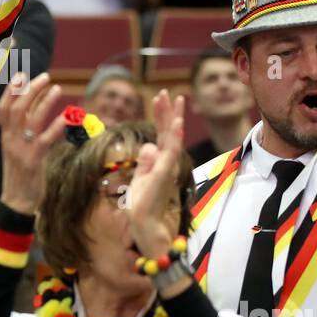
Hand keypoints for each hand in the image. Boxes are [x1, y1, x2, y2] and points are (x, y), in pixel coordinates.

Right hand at [0, 72, 65, 214]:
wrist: (16, 203)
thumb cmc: (21, 175)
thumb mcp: (18, 149)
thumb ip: (24, 130)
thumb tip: (34, 109)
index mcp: (6, 136)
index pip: (4, 108)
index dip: (12, 90)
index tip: (22, 75)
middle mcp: (10, 140)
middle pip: (17, 108)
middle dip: (30, 90)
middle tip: (46, 77)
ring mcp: (20, 150)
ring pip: (30, 119)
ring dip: (44, 102)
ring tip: (57, 88)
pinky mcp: (32, 161)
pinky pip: (44, 139)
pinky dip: (55, 126)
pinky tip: (66, 117)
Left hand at [127, 90, 186, 259]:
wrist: (145, 224)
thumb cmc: (143, 205)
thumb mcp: (140, 178)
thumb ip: (145, 162)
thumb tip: (148, 145)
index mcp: (161, 162)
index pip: (163, 134)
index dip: (162, 116)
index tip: (159, 98)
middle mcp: (167, 162)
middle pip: (169, 132)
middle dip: (168, 111)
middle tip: (166, 92)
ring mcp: (167, 167)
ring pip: (172, 137)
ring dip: (172, 117)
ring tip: (172, 98)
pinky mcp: (164, 173)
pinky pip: (172, 152)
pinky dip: (174, 137)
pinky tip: (176, 123)